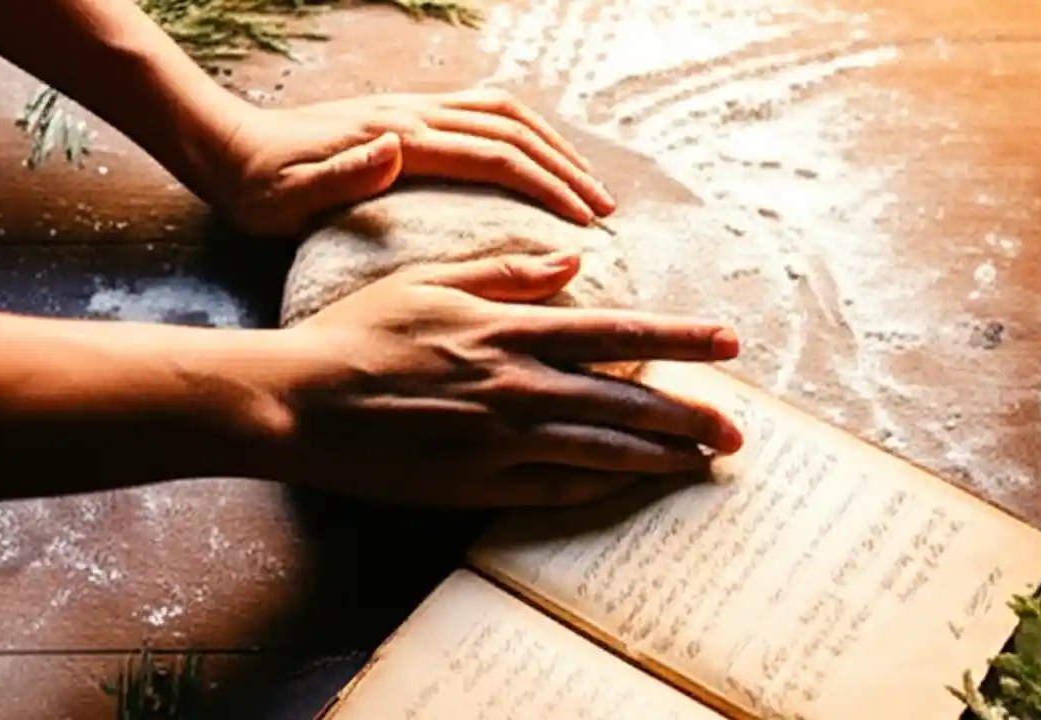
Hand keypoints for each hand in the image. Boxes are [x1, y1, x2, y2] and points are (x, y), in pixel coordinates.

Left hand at [215, 88, 616, 236]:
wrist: (229, 150)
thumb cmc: (258, 189)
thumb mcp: (285, 198)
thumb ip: (340, 176)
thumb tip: (397, 145)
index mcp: (397, 140)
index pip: (493, 156)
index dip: (546, 186)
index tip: (584, 223)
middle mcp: (412, 114)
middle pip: (512, 129)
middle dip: (565, 168)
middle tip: (605, 211)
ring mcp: (411, 108)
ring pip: (503, 112)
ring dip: (552, 144)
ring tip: (586, 184)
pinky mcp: (406, 114)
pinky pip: (481, 111)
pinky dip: (522, 131)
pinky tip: (536, 157)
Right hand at [264, 251, 742, 506]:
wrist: (301, 403)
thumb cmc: (359, 333)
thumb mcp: (429, 280)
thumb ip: (505, 269)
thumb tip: (573, 260)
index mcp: (508, 329)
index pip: (616, 331)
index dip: (679, 337)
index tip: (728, 342)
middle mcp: (516, 385)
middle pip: (625, 399)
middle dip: (690, 415)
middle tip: (739, 431)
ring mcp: (500, 439)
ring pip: (602, 448)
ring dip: (661, 456)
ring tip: (704, 462)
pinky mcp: (478, 483)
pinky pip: (555, 486)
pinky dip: (600, 485)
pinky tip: (630, 485)